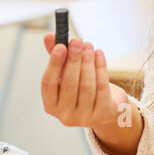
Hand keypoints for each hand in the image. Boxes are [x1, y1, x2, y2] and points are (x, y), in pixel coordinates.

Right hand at [40, 33, 141, 154]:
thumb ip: (56, 56)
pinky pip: (102, 88)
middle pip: (68, 84)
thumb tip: (49, 36)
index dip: (54, 64)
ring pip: (86, 85)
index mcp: (51, 106)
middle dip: (74, 60)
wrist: (105, 108)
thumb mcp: (66, 73)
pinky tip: (99, 54)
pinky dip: (100, 68)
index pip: (48, 84)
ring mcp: (84, 118)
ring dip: (88, 62)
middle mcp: (65, 116)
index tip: (60, 46)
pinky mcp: (103, 115)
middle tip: (78, 41)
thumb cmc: (80, 87)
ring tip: (89, 46)